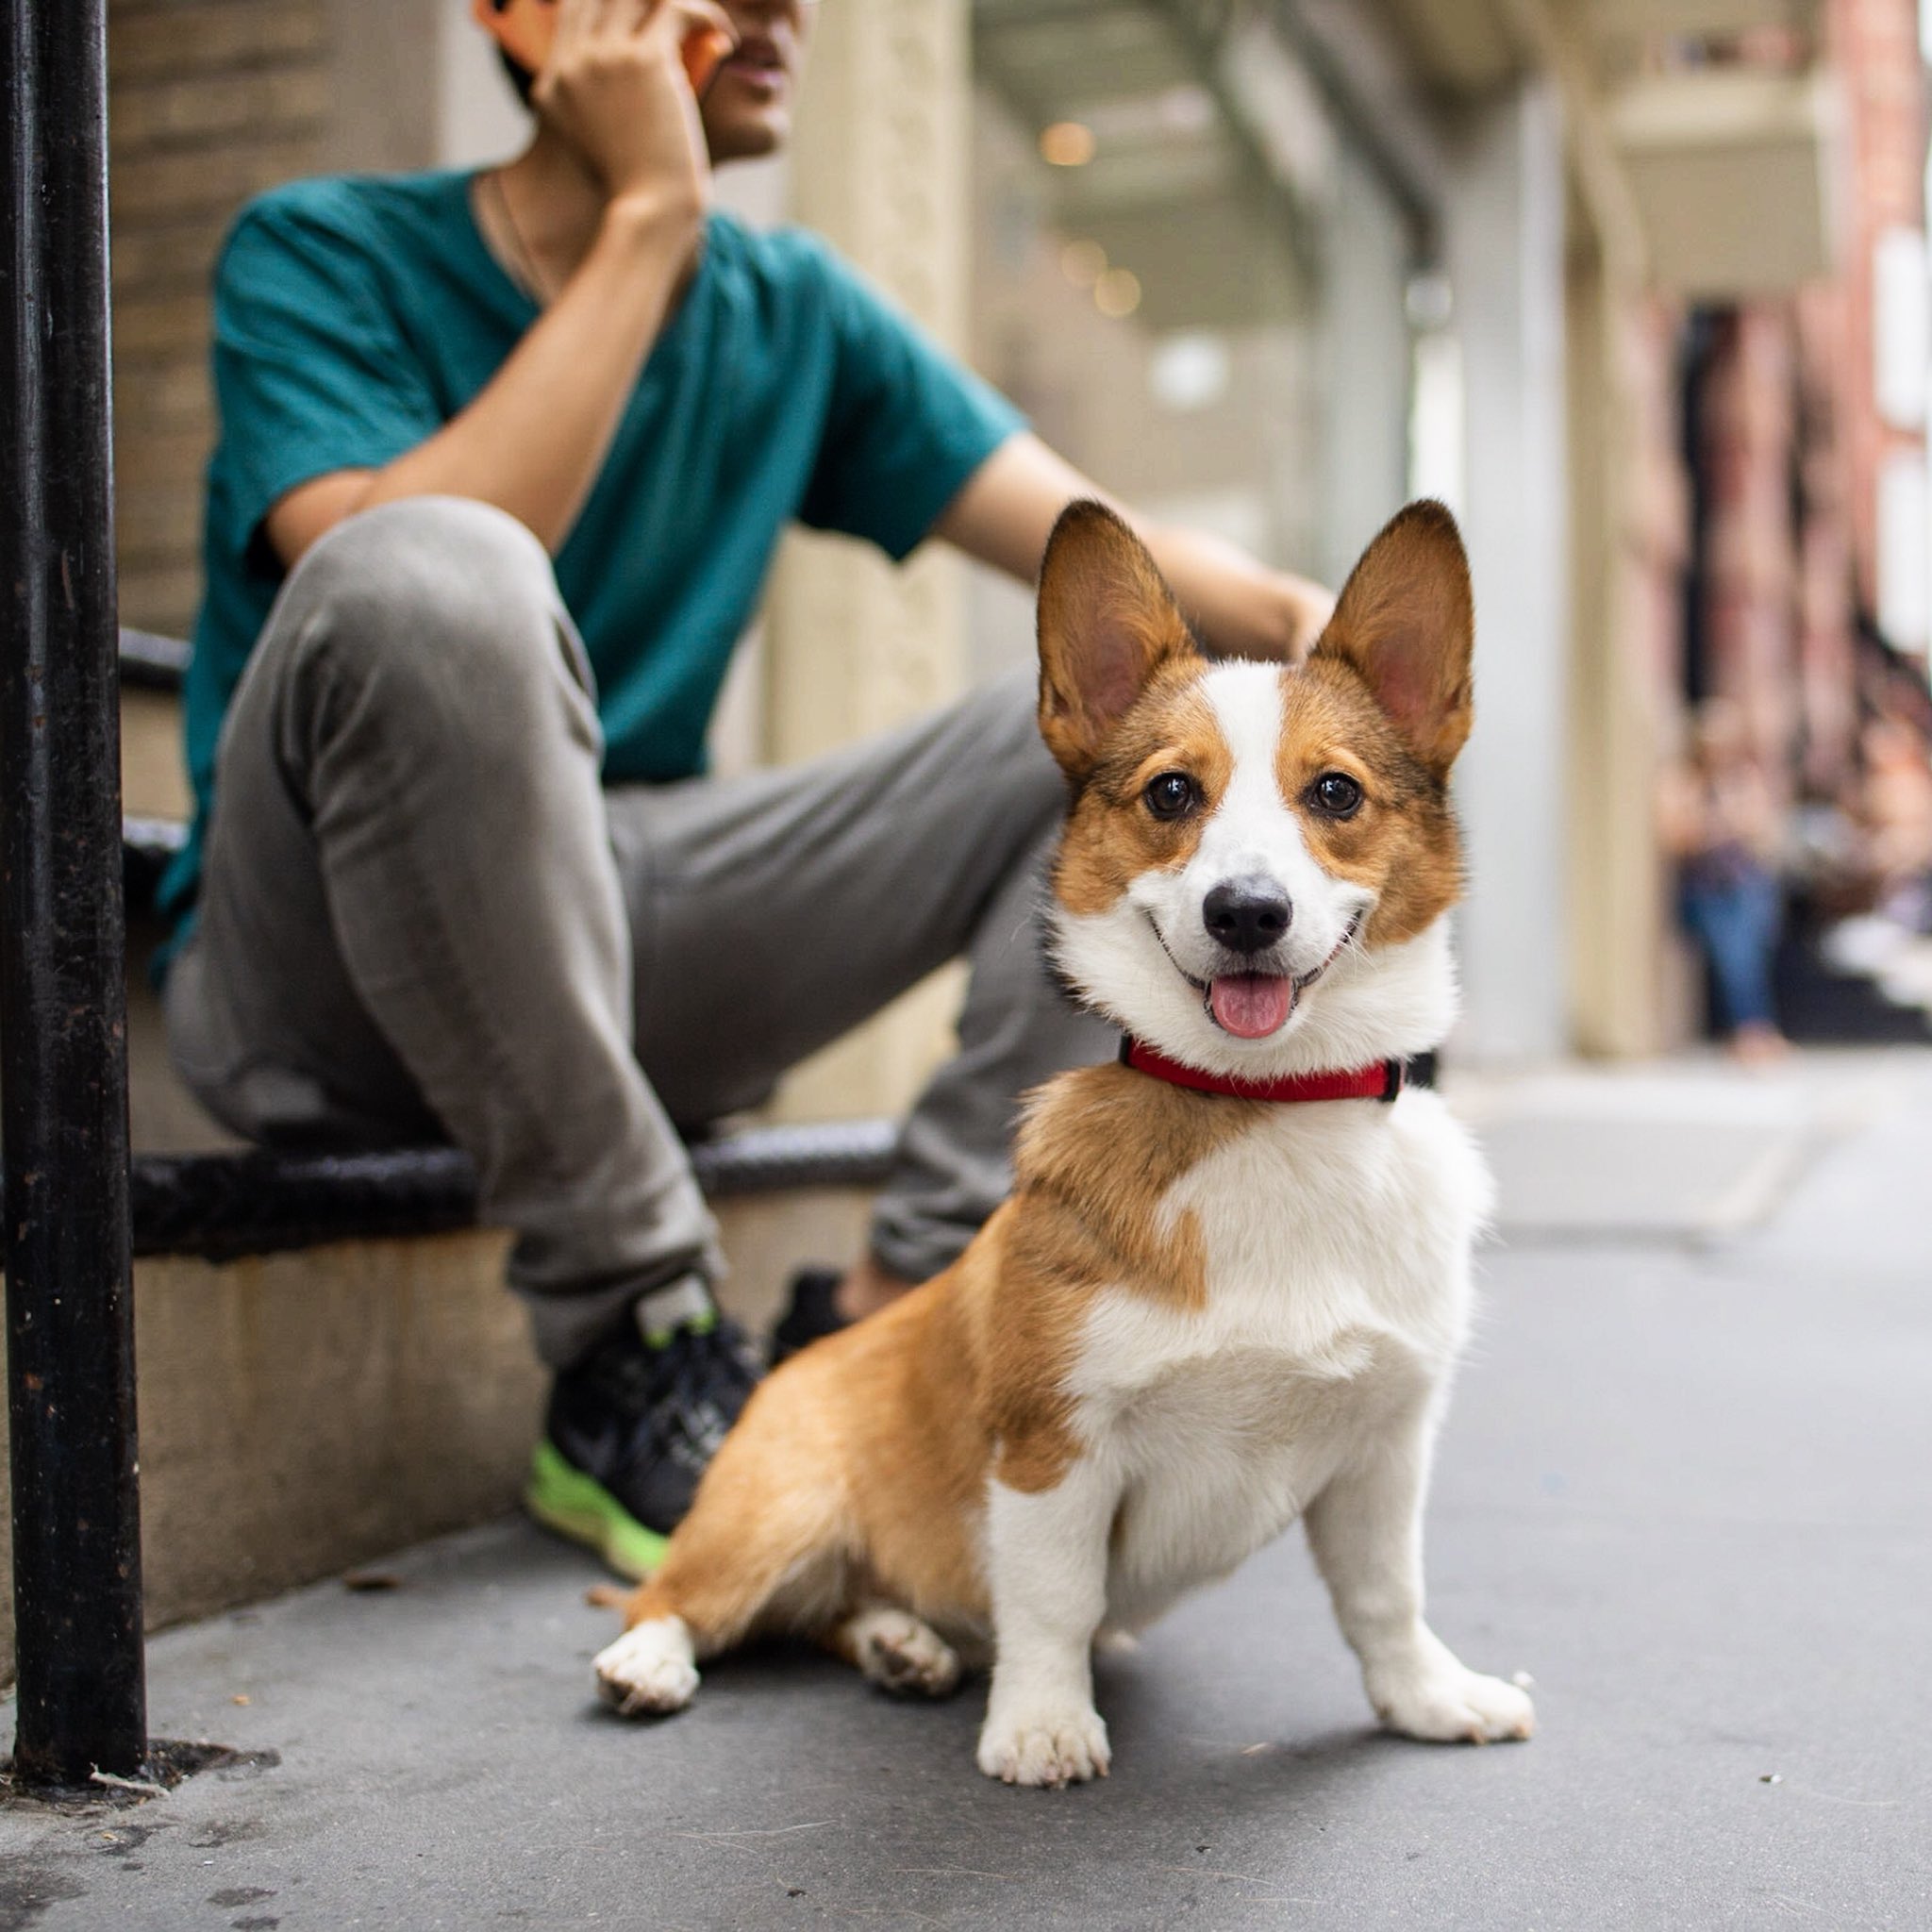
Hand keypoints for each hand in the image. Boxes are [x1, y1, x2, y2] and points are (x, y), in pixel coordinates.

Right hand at [534, 0, 734, 212]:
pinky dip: (707, 15)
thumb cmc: (638, 191)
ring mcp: (605, 57)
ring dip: (678, 1)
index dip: (608, 0)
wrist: (651, 211)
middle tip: (679, 12)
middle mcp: (573, 63)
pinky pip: (677, 7)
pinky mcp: (645, 59)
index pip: (574, 10)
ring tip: (705, 20)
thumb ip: (602, 106)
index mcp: (554, 84)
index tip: (646, 8)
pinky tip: (725, 37)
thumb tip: (639, 79)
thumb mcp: (603, 146)